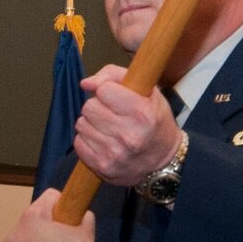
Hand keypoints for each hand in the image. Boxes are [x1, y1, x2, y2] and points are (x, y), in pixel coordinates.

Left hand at [73, 64, 183, 185]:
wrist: (163, 160)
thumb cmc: (155, 121)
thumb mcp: (149, 91)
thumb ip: (115, 75)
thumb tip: (85, 83)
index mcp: (142, 113)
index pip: (104, 89)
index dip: (108, 90)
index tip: (117, 98)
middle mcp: (128, 135)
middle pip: (89, 107)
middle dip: (98, 106)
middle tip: (111, 113)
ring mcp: (114, 153)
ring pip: (81, 124)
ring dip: (92, 123)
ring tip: (108, 128)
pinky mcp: (102, 166)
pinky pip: (78, 142)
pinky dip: (87, 140)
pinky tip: (103, 141)